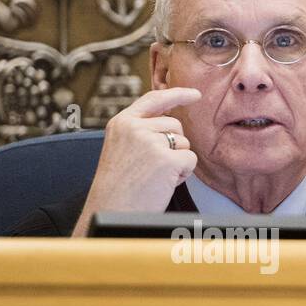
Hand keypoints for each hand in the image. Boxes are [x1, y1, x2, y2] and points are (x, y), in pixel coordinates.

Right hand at [71, 87, 200, 236]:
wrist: (109, 211)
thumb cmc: (117, 187)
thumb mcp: (121, 148)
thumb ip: (140, 132)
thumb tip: (171, 124)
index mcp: (121, 123)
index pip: (153, 99)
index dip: (177, 94)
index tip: (195, 94)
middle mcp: (134, 127)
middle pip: (174, 124)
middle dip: (173, 145)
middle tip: (154, 168)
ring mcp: (150, 142)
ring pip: (183, 142)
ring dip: (177, 161)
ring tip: (155, 177)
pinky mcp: (165, 159)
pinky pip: (190, 159)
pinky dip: (183, 173)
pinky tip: (164, 183)